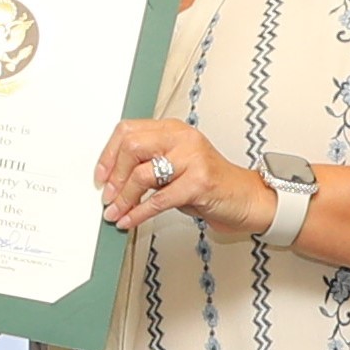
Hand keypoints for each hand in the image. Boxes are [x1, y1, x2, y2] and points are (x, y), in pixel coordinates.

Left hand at [95, 117, 272, 240]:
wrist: (248, 198)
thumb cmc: (211, 184)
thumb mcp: (176, 167)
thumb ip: (149, 165)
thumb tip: (113, 180)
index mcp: (173, 130)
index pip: (128, 130)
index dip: (108, 155)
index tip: (101, 176)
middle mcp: (182, 138)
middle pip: (132, 146)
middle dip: (114, 176)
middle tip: (108, 196)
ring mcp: (192, 158)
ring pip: (142, 174)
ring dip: (123, 198)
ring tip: (116, 212)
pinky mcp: (199, 182)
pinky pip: (158, 199)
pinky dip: (138, 213)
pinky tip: (130, 220)